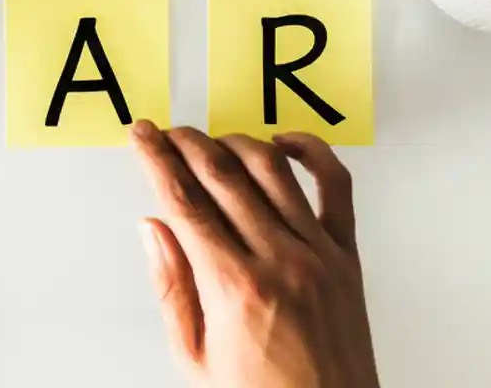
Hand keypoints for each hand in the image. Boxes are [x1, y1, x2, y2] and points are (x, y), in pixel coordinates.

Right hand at [131, 121, 379, 387]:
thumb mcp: (195, 358)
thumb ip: (172, 287)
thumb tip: (154, 229)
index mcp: (233, 287)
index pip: (183, 201)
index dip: (156, 160)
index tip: (142, 137)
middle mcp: (279, 261)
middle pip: (222, 176)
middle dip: (186, 144)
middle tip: (166, 131)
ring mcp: (319, 254)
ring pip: (273, 169)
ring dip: (234, 141)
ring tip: (210, 139)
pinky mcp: (348, 257)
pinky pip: (336, 186)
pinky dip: (311, 152)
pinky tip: (284, 143)